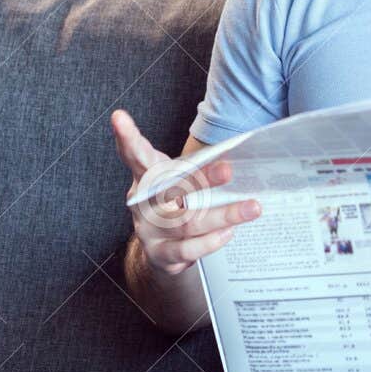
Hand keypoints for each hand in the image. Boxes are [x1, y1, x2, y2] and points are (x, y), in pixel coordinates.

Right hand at [111, 110, 261, 276]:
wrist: (162, 251)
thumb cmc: (174, 205)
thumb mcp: (180, 181)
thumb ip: (196, 169)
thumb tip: (233, 156)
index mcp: (145, 176)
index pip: (136, 155)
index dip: (127, 137)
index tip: (119, 117)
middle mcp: (141, 202)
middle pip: (169, 188)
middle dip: (202, 179)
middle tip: (228, 169)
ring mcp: (148, 229)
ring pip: (186, 221)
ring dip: (222, 214)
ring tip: (251, 207)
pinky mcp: (159, 254)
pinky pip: (186, 249)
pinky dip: (209, 241)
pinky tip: (227, 232)